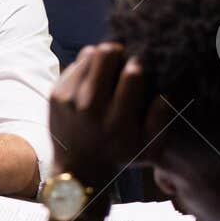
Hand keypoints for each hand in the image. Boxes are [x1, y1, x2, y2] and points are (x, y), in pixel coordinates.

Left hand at [48, 43, 158, 187]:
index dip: (140, 65)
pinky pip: (75, 64)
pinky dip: (86, 66)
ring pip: (89, 54)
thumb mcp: (149, 147)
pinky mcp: (55, 95)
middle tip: (123, 61)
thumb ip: (161, 120)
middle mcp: (90, 108)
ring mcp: (69, 100)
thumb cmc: (120, 154)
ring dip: (102, 57)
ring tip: (108, 70)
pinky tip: (93, 79)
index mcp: (117, 120)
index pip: (133, 75)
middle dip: (119, 53)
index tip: (140, 69)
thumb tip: (164, 92)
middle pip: (106, 55)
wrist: (78, 167)